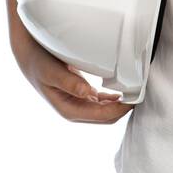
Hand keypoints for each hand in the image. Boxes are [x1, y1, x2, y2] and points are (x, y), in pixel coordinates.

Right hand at [12, 35, 135, 123]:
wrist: (29, 55)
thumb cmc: (39, 63)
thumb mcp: (52, 72)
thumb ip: (70, 83)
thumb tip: (89, 94)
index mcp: (70, 110)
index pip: (104, 116)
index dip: (122, 109)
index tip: (136, 96)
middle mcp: (77, 110)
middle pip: (109, 116)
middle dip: (125, 108)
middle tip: (142, 92)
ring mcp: (81, 103)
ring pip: (108, 110)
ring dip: (122, 103)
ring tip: (138, 89)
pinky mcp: (84, 94)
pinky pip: (104, 101)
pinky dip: (116, 96)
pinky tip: (125, 88)